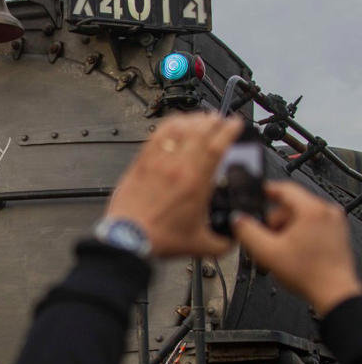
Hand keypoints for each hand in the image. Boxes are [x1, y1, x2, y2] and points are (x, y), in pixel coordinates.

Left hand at [107, 112, 242, 256]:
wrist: (128, 237)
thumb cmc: (158, 238)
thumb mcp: (201, 244)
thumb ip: (223, 241)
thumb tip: (234, 236)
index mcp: (195, 183)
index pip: (217, 145)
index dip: (230, 130)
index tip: (236, 124)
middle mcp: (177, 167)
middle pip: (199, 130)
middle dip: (214, 121)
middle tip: (220, 120)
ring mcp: (158, 161)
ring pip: (178, 129)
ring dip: (192, 120)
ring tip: (201, 119)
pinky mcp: (141, 162)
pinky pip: (156, 135)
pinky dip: (169, 125)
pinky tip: (174, 124)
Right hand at [233, 181, 361, 315]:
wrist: (333, 294)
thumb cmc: (309, 274)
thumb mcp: (267, 252)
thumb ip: (247, 231)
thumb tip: (237, 219)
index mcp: (312, 210)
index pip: (284, 188)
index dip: (265, 191)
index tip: (255, 196)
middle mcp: (327, 212)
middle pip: (290, 205)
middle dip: (275, 221)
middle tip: (268, 239)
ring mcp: (334, 223)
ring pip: (300, 215)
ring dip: (286, 228)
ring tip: (281, 249)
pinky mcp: (337, 233)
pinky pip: (311, 224)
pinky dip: (299, 233)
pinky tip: (293, 251)